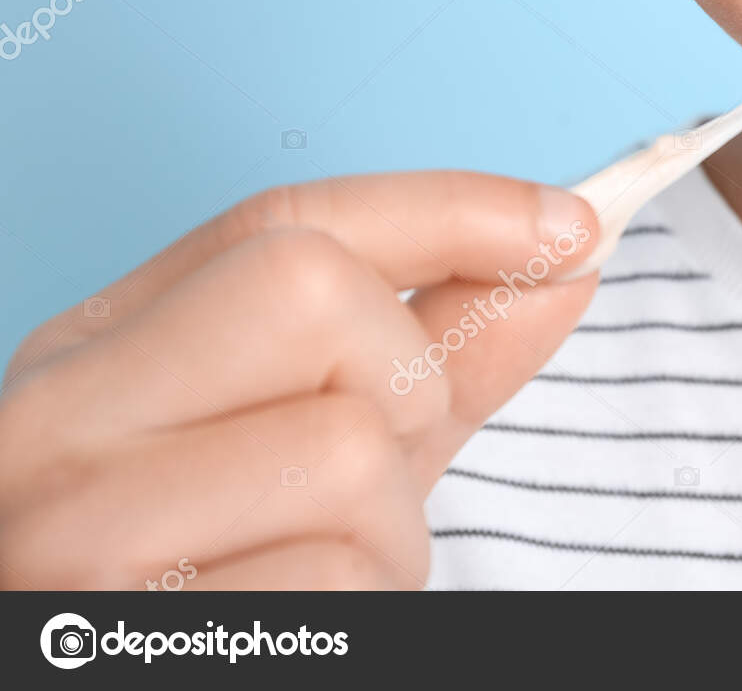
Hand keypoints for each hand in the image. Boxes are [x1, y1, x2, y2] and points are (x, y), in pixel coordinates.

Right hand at [0, 171, 597, 589]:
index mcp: (100, 348)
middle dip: (407, 382)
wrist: (102, 679)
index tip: (570, 226)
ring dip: (392, 530)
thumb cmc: (216, 575)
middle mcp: (61, 417)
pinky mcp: (119, 631)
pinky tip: (291, 628)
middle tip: (374, 469)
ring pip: (349, 450)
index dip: (452, 208)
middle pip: (313, 292)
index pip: (289, 221)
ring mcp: (72, 527)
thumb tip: (562, 259)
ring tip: (319, 575)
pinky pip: (338, 581)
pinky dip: (361, 610)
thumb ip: (434, 351)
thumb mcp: (315, 444)